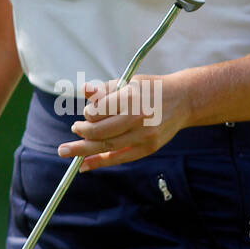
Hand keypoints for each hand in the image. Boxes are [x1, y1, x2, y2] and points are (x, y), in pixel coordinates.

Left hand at [56, 73, 191, 171]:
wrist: (183, 100)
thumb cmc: (152, 89)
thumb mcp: (130, 82)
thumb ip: (106, 89)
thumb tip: (85, 90)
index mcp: (131, 98)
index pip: (98, 112)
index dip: (88, 114)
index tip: (87, 113)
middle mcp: (138, 118)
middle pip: (100, 132)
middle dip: (81, 132)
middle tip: (74, 129)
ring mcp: (144, 135)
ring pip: (106, 146)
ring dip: (83, 149)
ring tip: (65, 151)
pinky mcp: (148, 148)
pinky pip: (119, 158)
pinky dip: (100, 162)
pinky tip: (84, 166)